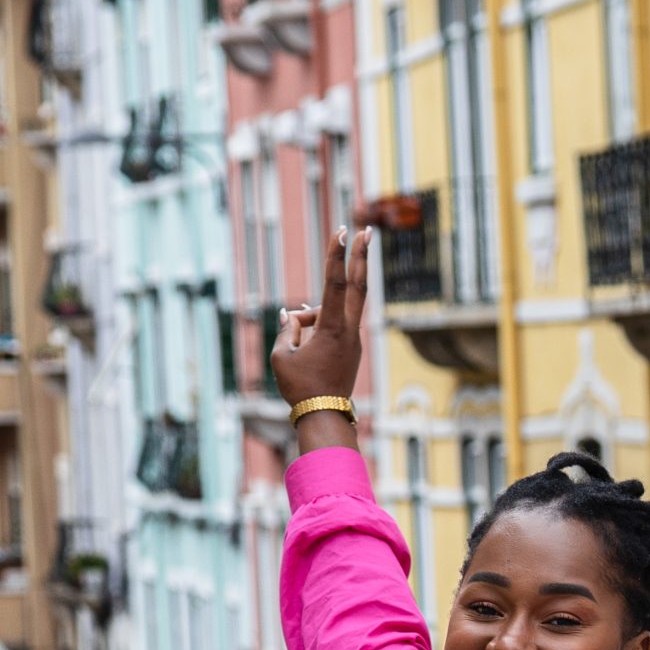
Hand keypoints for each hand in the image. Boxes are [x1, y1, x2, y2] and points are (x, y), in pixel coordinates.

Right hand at [270, 227, 370, 411]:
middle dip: (361, 257)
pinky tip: (306, 335)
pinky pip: (335, 327)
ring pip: (333, 313)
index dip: (337, 255)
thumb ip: (288, 329)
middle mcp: (349, 331)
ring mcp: (353, 341)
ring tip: (299, 348)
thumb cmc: (300, 388)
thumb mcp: (282, 356)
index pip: (335, 283)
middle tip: (367, 231)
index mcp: (332, 329)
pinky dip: (320, 325)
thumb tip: (292, 316)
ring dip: (313, 316)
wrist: (325, 418)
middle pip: (357, 286)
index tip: (342, 231)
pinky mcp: (352, 350)